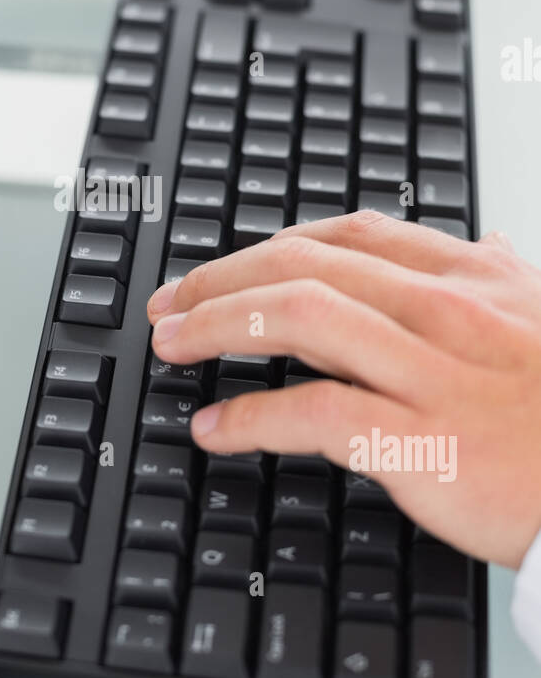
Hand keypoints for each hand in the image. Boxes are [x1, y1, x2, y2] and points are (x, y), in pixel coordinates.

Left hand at [147, 211, 540, 568]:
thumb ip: (507, 277)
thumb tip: (487, 242)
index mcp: (472, 280)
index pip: (351, 234)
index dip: (272, 244)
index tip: (228, 265)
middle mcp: (447, 311)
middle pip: (305, 265)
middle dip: (222, 278)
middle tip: (170, 303)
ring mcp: (434, 374)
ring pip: (297, 318)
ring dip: (216, 326)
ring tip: (172, 345)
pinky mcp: (423, 443)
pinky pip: (313, 414)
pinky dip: (247, 418)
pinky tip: (214, 428)